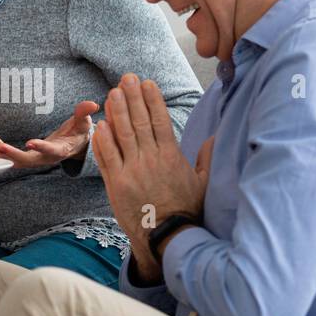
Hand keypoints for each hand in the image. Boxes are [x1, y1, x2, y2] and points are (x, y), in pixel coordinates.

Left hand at [0, 100, 98, 168]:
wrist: (74, 146)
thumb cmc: (78, 133)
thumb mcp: (83, 123)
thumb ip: (84, 113)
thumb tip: (92, 104)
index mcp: (60, 150)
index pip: (50, 150)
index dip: (41, 147)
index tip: (30, 142)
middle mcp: (46, 158)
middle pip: (28, 160)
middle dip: (12, 154)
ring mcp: (35, 159)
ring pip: (17, 162)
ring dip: (2, 156)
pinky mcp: (28, 158)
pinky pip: (11, 160)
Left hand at [93, 74, 213, 277]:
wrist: (168, 237)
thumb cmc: (187, 211)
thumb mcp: (203, 183)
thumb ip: (206, 158)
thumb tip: (215, 138)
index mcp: (171, 156)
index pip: (161, 121)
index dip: (153, 100)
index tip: (148, 83)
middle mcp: (151, 160)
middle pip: (139, 121)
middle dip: (133, 97)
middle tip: (126, 78)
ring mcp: (132, 172)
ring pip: (122, 135)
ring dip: (116, 112)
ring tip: (112, 93)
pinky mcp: (116, 185)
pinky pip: (107, 158)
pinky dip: (103, 140)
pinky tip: (100, 124)